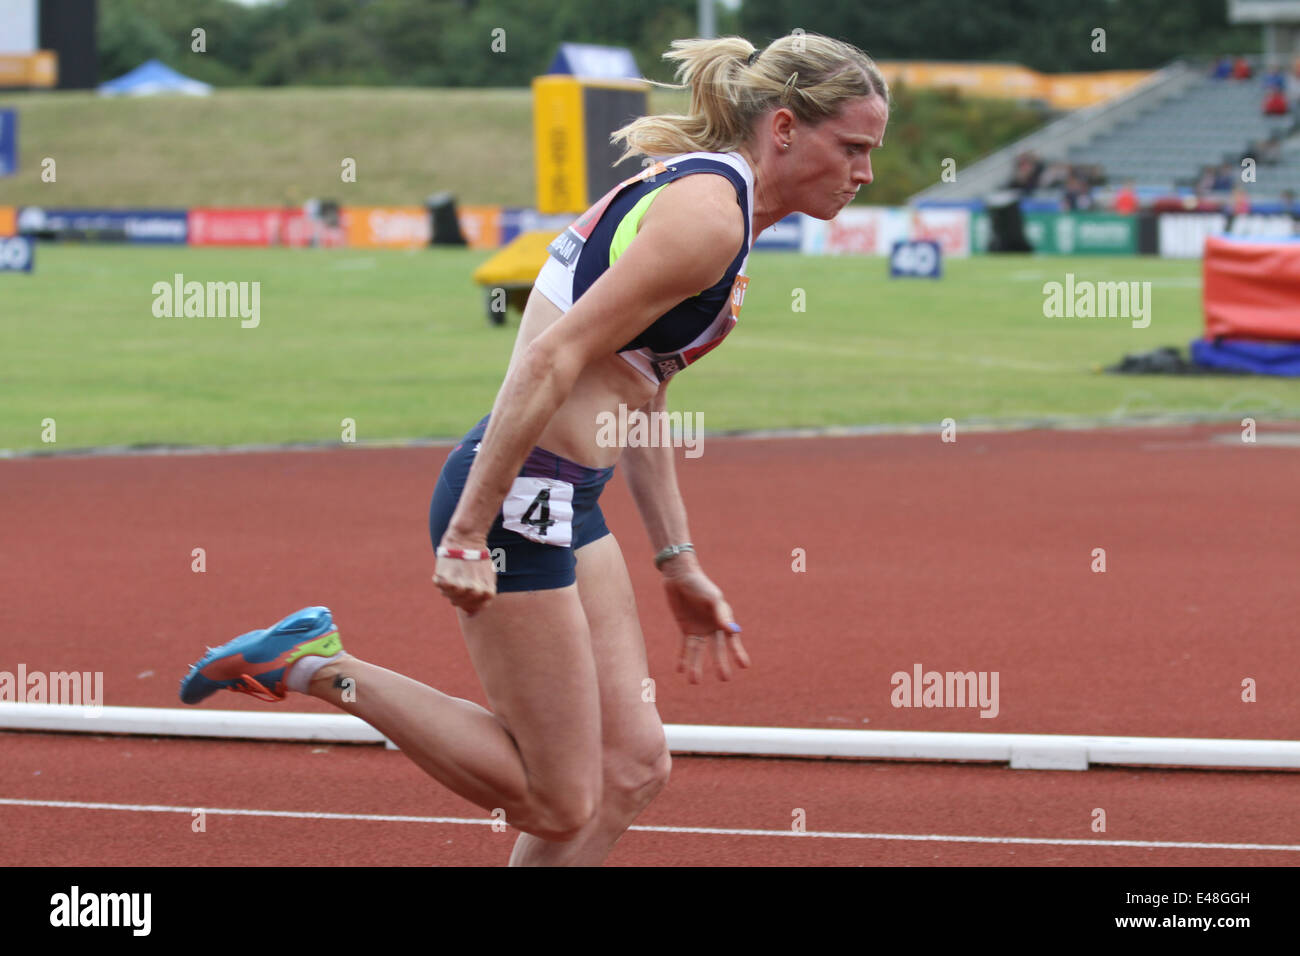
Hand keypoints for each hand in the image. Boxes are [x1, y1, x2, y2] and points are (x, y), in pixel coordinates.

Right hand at [433, 537, 495, 614]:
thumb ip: (481, 597)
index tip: (466, 587)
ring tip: (453, 572)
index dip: (467, 601)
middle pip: (459, 603)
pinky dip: (441, 580)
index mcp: (487, 592)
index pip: (474, 609)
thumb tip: (470, 615)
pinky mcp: (447, 580)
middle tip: (458, 576)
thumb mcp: (486, 577)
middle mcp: (475, 592)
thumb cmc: (477, 558)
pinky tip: (447, 570)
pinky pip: (441, 587)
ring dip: (448, 587)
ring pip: (450, 596)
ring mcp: (461, 586)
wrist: (467, 539)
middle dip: (457, 593)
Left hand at [663, 565, 748, 682]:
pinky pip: (684, 646)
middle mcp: (712, 626)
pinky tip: (680, 670)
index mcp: (723, 619)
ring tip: (694, 682)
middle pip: (716, 649)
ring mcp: (698, 628)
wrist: (680, 576)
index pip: (732, 640)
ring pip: (697, 651)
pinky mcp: (685, 628)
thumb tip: (733, 631)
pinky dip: (682, 657)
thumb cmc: (700, 584)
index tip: (745, 666)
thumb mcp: (712, 599)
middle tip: (725, 679)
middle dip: (720, 664)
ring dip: (696, 665)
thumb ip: (721, 614)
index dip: (738, 652)